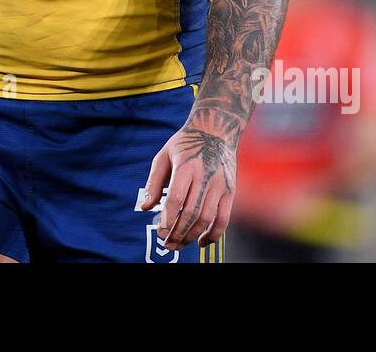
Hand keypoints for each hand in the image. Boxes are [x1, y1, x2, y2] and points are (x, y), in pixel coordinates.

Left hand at [141, 112, 237, 251]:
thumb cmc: (185, 144)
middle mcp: (205, 176)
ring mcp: (220, 184)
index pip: (176, 198)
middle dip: (177, 232)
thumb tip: (145, 208)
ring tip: (179, 244)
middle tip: (167, 244)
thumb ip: (154, 182)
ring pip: (207, 218)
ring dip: (192, 236)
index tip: (160, 232)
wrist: (216, 130)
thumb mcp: (164, 155)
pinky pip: (224, 219)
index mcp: (186, 166)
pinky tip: (201, 243)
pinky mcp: (230, 191)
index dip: (168, 218)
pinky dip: (213, 235)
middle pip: (191, 212)